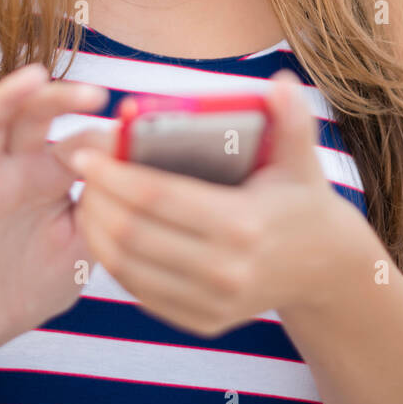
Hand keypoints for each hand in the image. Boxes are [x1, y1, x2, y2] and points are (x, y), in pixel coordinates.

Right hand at [0, 63, 108, 354]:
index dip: (105, 137)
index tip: (135, 139)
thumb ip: (106, 208)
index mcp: (53, 172)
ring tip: (33, 76)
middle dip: (61, 97)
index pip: (78, 138)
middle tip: (96, 93)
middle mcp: (18, 167)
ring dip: (8, 97)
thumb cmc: (42, 278)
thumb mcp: (86, 244)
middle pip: (33, 115)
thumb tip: (138, 170)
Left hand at [65, 70, 349, 337]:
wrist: (324, 267)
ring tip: (84, 197)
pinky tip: (105, 231)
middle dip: (96, 199)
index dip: (115, 174)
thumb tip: (279, 82)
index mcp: (243, 223)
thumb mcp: (301, 158)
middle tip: (78, 169)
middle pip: (134, 234)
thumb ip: (292, 117)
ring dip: (96, 231)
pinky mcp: (202, 321)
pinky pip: (141, 292)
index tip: (86, 152)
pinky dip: (115, 261)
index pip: (159, 197)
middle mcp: (226, 270)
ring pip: (129, 267)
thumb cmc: (301, 199)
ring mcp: (213, 302)